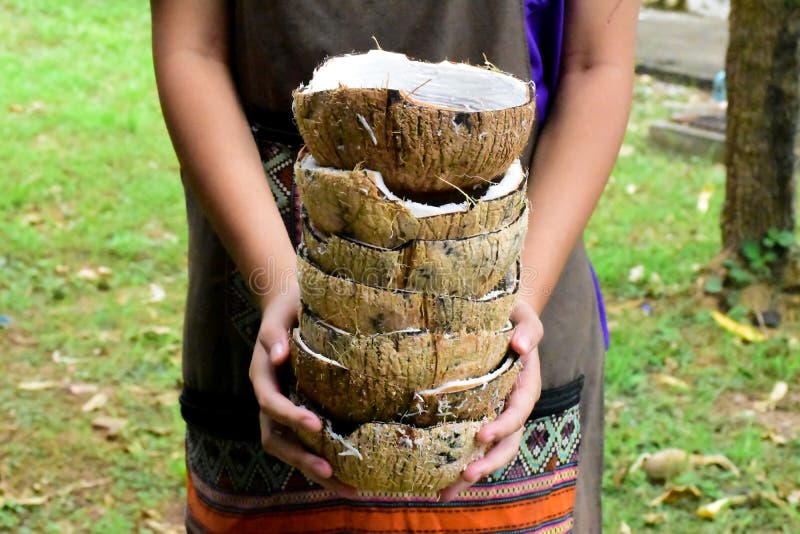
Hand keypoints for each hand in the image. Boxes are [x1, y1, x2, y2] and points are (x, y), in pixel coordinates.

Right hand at [249, 281, 356, 497]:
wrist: (290, 304)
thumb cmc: (288, 305)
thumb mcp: (281, 312)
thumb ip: (274, 334)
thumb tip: (278, 355)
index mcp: (262, 375)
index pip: (272, 404)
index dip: (291, 417)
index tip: (317, 425)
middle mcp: (271, 396)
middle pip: (277, 438)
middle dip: (302, 458)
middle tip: (332, 473)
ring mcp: (284, 406)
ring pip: (290, 446)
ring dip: (313, 468)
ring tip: (347, 486)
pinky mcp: (299, 409)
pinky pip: (305, 440)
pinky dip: (322, 456)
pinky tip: (349, 470)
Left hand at [439, 300, 542, 500]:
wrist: (500, 316)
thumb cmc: (512, 314)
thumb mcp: (525, 315)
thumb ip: (528, 329)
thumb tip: (520, 345)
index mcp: (526, 385)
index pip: (518, 411)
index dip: (503, 425)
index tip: (483, 434)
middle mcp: (512, 405)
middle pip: (507, 442)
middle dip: (489, 462)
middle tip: (466, 475)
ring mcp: (497, 413)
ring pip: (491, 450)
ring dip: (473, 472)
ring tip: (448, 490)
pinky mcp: (479, 414)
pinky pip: (472, 442)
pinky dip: (458, 463)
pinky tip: (437, 482)